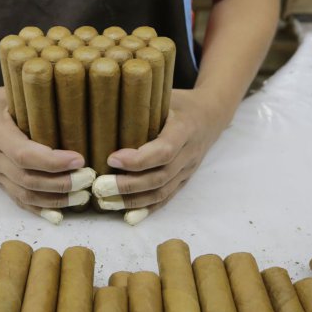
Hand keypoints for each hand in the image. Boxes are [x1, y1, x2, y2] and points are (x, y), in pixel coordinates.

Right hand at [0, 87, 92, 217]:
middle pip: (27, 179)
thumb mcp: (7, 93)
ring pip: (24, 194)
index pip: (24, 154)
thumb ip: (34, 96)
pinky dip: (40, 210)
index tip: (79, 159)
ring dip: (55, 200)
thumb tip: (72, 92)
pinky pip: (18, 200)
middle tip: (88, 179)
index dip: (52, 161)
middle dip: (60, 184)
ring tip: (82, 196)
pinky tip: (60, 213)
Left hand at [96, 89, 229, 215]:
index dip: (138, 160)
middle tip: (99, 186)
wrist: (211, 114)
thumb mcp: (165, 94)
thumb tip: (102, 101)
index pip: (164, 151)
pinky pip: (166, 199)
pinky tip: (127, 217)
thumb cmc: (180, 102)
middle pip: (160, 177)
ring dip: (133, 201)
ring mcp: (188, 170)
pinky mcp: (184, 180)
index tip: (112, 159)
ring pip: (162, 192)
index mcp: (185, 129)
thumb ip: (140, 100)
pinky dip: (146, 210)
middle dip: (128, 185)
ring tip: (105, 202)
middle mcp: (189, 153)